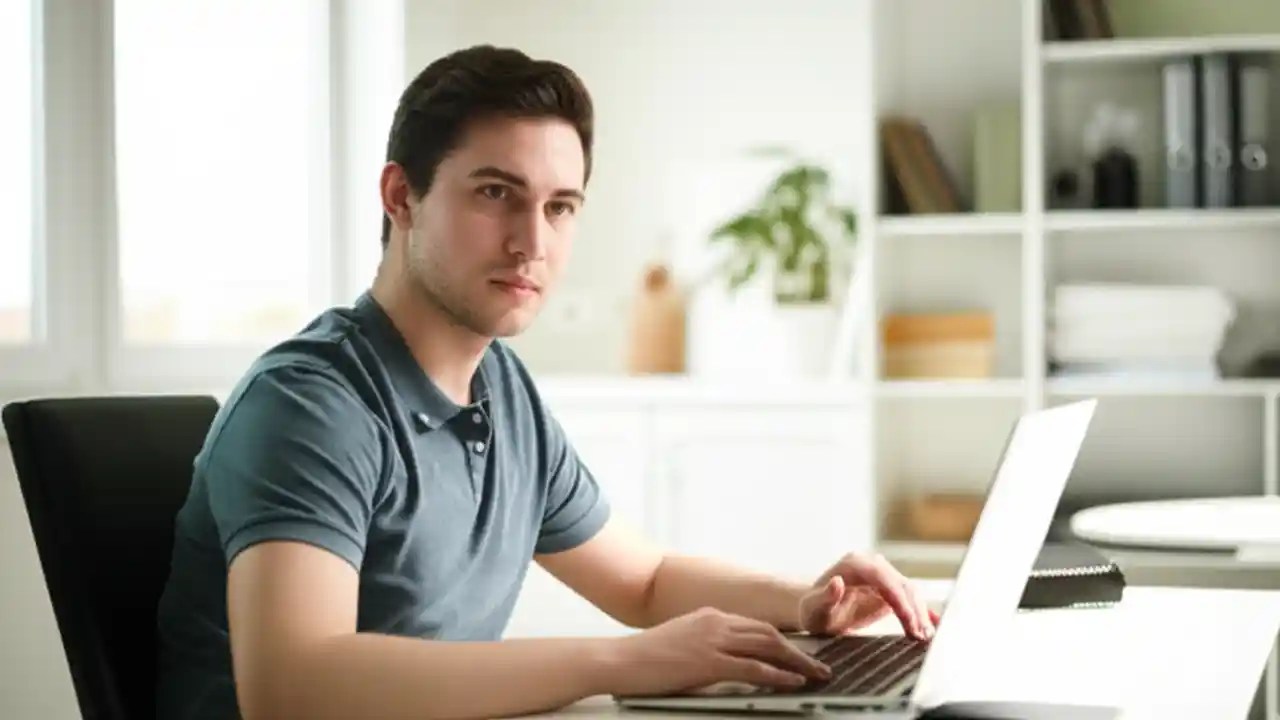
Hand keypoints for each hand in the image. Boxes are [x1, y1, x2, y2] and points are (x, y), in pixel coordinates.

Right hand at [608, 607, 831, 696]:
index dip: (783, 640)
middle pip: (769, 632)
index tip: (801, 653)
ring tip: (815, 674)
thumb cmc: (647, 657)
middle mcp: (716, 621)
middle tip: (819, 665)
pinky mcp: (707, 661)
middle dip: (798, 650)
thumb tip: (733, 663)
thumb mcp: (684, 642)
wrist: (620, 660)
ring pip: (767, 646)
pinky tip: (792, 682)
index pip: (757, 625)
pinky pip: (752, 667)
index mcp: (711, 615)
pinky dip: (777, 675)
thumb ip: (709, 645)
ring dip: (797, 661)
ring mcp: (712, 640)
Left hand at [798, 553, 939, 639]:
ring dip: (920, 614)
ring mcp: (884, 576)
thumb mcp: (814, 607)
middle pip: (901, 585)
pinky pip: (910, 599)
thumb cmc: (813, 610)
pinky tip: (934, 626)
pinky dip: (922, 612)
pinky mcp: (891, 590)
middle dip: (914, 610)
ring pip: (910, 592)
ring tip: (926, 637)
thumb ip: (825, 597)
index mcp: (854, 563)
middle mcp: (873, 565)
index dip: (898, 598)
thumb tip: (837, 582)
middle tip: (921, 635)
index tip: (908, 621)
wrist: (818, 613)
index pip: (883, 577)